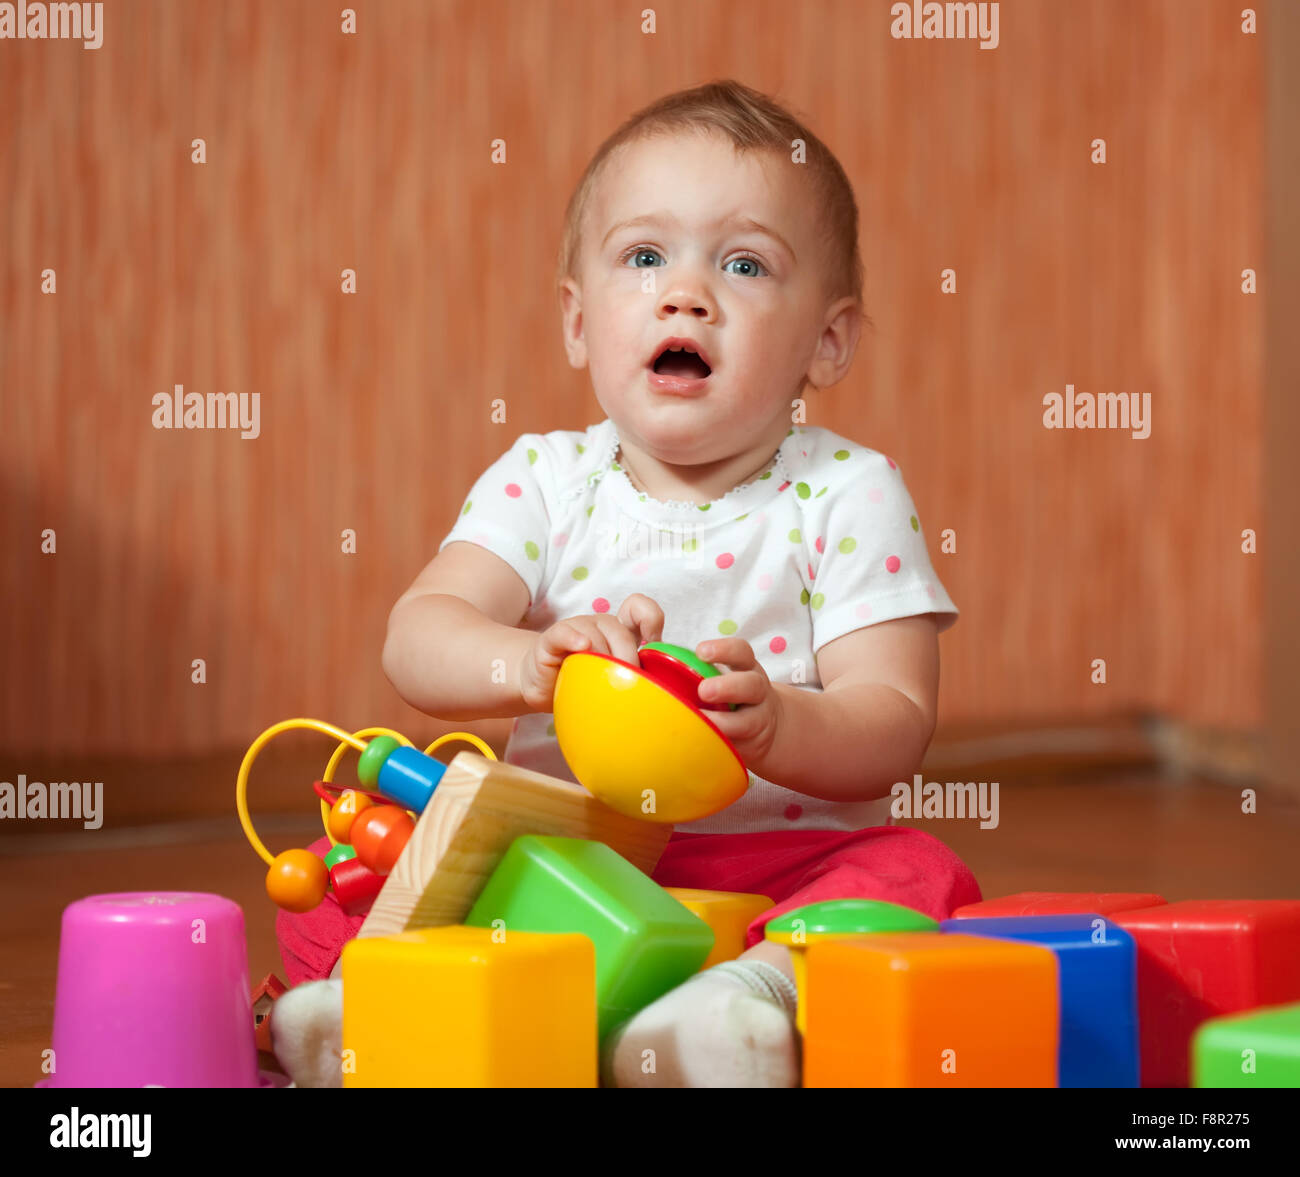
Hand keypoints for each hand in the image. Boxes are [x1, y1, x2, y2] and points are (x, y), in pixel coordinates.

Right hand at [518, 593, 664, 711]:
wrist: (545, 688)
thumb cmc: (585, 685)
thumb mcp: (617, 681)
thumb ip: (640, 676)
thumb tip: (664, 689)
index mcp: (621, 632)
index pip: (640, 609)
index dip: (650, 620)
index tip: (652, 647)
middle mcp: (601, 626)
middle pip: (622, 631)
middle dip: (628, 659)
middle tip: (626, 683)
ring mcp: (576, 629)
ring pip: (596, 634)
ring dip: (602, 659)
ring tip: (599, 680)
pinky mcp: (552, 638)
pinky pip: (564, 633)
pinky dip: (575, 639)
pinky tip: (581, 648)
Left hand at [692, 637, 783, 769]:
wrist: (761, 728)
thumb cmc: (722, 694)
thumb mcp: (713, 673)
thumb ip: (687, 662)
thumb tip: (644, 647)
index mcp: (742, 667)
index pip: (740, 652)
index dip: (724, 650)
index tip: (700, 651)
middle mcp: (754, 689)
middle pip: (751, 683)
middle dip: (728, 686)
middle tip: (703, 690)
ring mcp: (756, 717)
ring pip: (748, 720)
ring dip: (725, 720)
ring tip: (702, 720)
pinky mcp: (752, 742)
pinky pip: (740, 743)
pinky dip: (721, 741)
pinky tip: (702, 741)